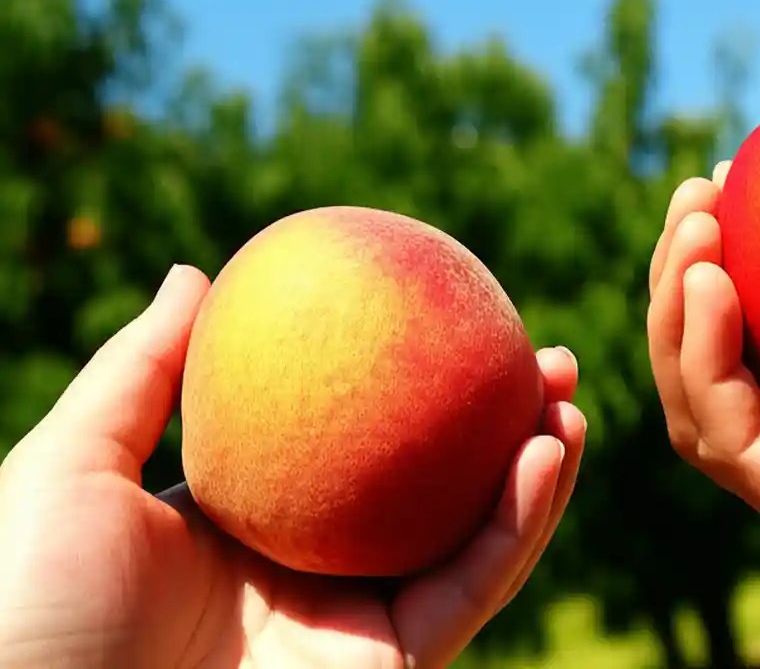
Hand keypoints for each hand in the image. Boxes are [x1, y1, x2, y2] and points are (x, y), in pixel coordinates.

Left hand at [0, 265, 586, 668]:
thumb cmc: (22, 605)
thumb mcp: (70, 466)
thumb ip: (140, 373)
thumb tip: (199, 272)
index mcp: (249, 526)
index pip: (349, 446)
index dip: (405, 389)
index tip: (447, 321)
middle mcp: (313, 573)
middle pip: (431, 490)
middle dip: (496, 427)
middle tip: (542, 359)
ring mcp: (355, 624)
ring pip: (472, 541)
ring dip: (535, 471)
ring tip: (567, 397)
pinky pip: (471, 587)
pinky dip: (520, 522)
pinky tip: (547, 450)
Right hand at [648, 162, 759, 667]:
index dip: (758, 253)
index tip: (749, 175)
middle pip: (733, 361)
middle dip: (690, 273)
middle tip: (700, 195)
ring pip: (708, 402)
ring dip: (674, 310)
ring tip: (692, 227)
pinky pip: (733, 439)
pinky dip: (702, 359)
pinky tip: (712, 283)